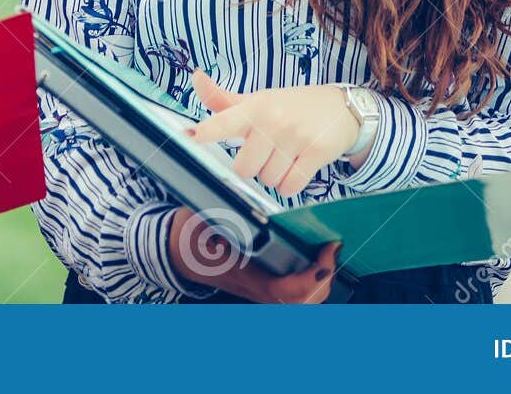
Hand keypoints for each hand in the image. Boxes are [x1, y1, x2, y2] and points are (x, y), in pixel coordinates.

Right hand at [166, 205, 341, 302]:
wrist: (178, 253)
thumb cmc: (190, 237)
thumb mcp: (201, 220)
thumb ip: (222, 214)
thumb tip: (242, 209)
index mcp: (243, 275)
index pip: (286, 291)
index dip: (313, 277)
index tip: (327, 252)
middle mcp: (256, 288)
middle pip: (302, 301)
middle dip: (325, 279)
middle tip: (332, 249)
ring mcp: (261, 290)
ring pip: (302, 301)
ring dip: (321, 281)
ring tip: (328, 254)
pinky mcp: (265, 285)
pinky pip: (296, 293)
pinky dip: (313, 280)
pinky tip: (317, 260)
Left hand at [187, 70, 359, 197]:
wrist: (340, 108)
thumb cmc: (290, 106)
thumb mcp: (258, 100)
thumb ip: (222, 99)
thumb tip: (195, 78)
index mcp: (254, 107)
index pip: (225, 120)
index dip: (207, 130)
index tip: (190, 136)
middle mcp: (273, 120)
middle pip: (244, 169)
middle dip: (254, 166)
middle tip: (268, 149)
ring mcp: (295, 137)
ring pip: (268, 180)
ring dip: (274, 175)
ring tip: (286, 154)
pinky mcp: (316, 153)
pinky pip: (290, 187)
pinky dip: (291, 184)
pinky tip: (297, 165)